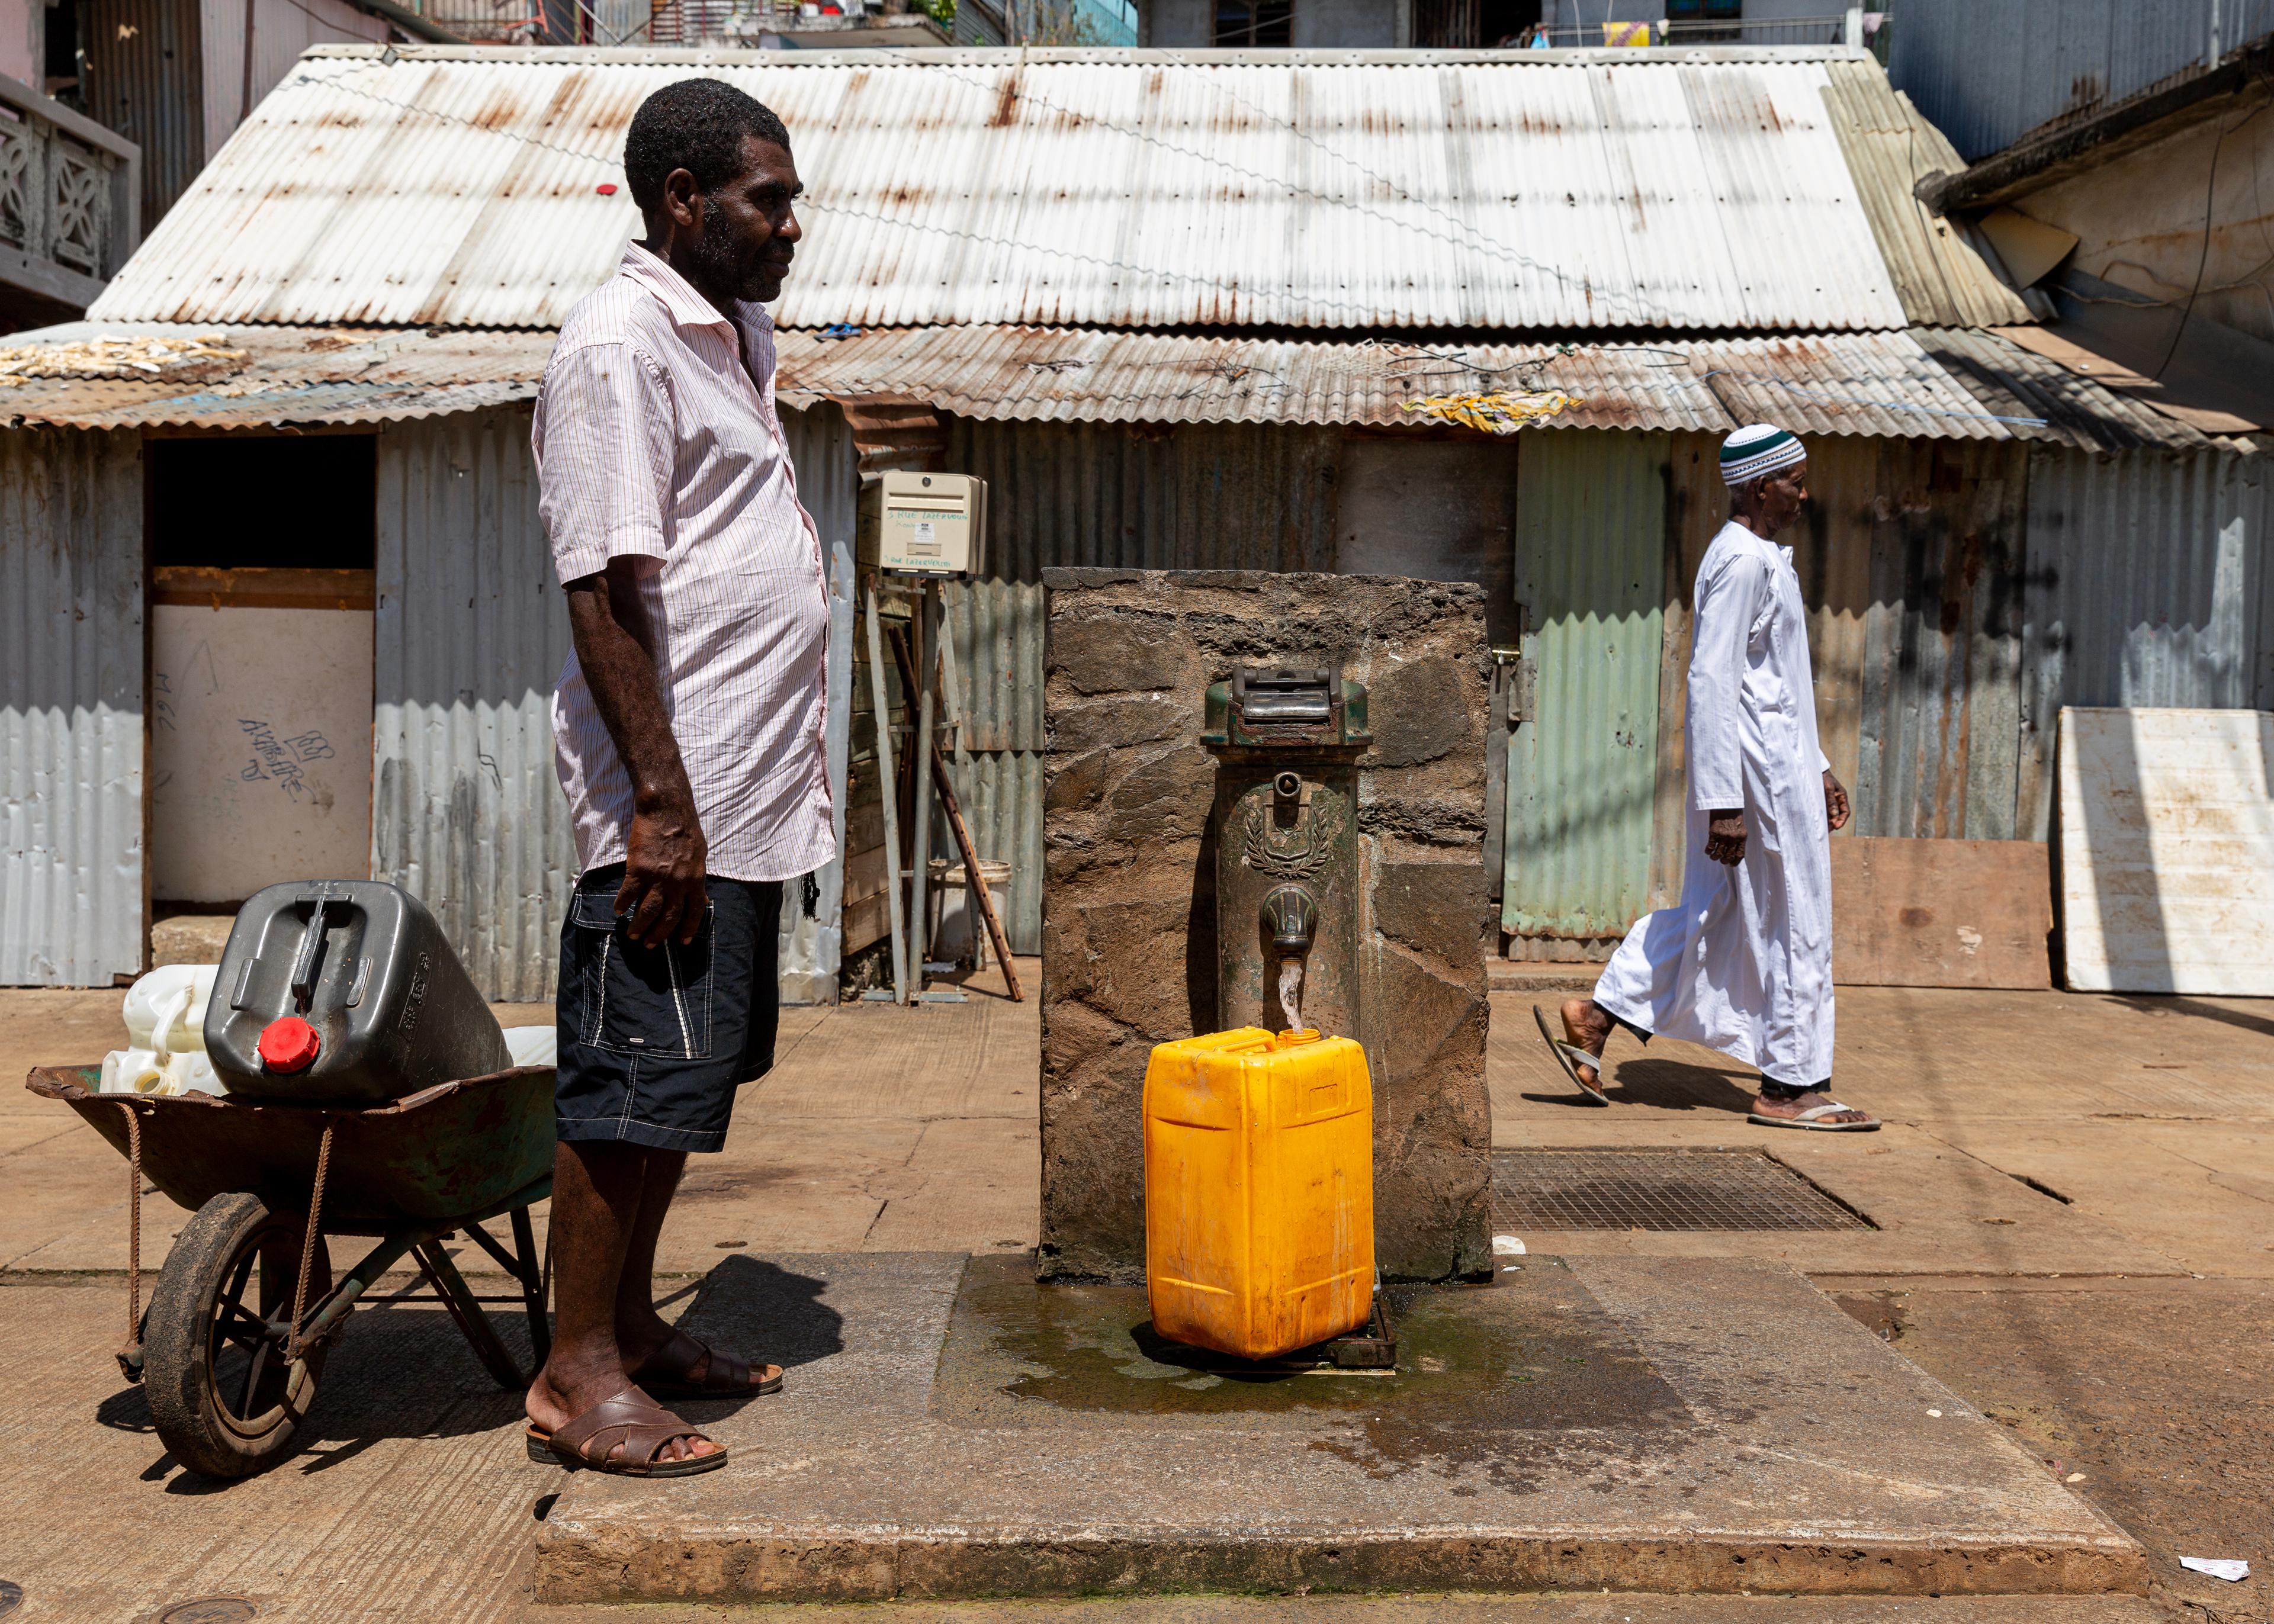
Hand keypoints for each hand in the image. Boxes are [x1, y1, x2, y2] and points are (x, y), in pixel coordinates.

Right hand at [616, 793, 707, 948]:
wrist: (666, 810)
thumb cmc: (686, 829)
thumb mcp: (700, 856)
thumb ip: (698, 879)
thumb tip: (701, 898)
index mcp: (696, 879)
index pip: (694, 912)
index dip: (688, 929)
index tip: (681, 943)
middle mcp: (678, 883)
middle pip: (669, 916)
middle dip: (659, 934)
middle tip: (650, 944)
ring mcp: (658, 877)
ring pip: (648, 910)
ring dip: (640, 925)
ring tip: (633, 935)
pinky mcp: (639, 869)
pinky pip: (629, 892)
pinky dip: (622, 904)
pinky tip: (618, 910)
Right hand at [1704, 808, 1746, 866]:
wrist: (1725, 805)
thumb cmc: (1734, 817)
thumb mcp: (1741, 829)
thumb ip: (1739, 841)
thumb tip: (1734, 854)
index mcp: (1742, 837)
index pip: (1740, 855)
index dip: (1735, 862)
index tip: (1731, 864)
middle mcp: (1733, 838)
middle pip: (1728, 856)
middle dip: (1724, 861)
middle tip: (1721, 860)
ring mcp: (1723, 836)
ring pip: (1718, 854)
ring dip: (1715, 857)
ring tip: (1713, 856)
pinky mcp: (1713, 833)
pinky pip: (1710, 847)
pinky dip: (1708, 851)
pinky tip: (1708, 851)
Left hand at [1824, 770, 1850, 832]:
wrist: (1813, 771)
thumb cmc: (1823, 778)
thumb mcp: (1828, 788)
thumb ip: (1831, 801)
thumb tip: (1834, 815)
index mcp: (1842, 797)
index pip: (1845, 812)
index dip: (1842, 820)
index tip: (1837, 826)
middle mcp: (1836, 801)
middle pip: (1838, 816)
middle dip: (1834, 824)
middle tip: (1827, 831)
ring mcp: (1829, 802)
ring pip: (1830, 815)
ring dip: (1827, 822)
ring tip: (1822, 829)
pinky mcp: (1822, 802)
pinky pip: (1823, 812)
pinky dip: (1822, 818)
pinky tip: (1818, 823)